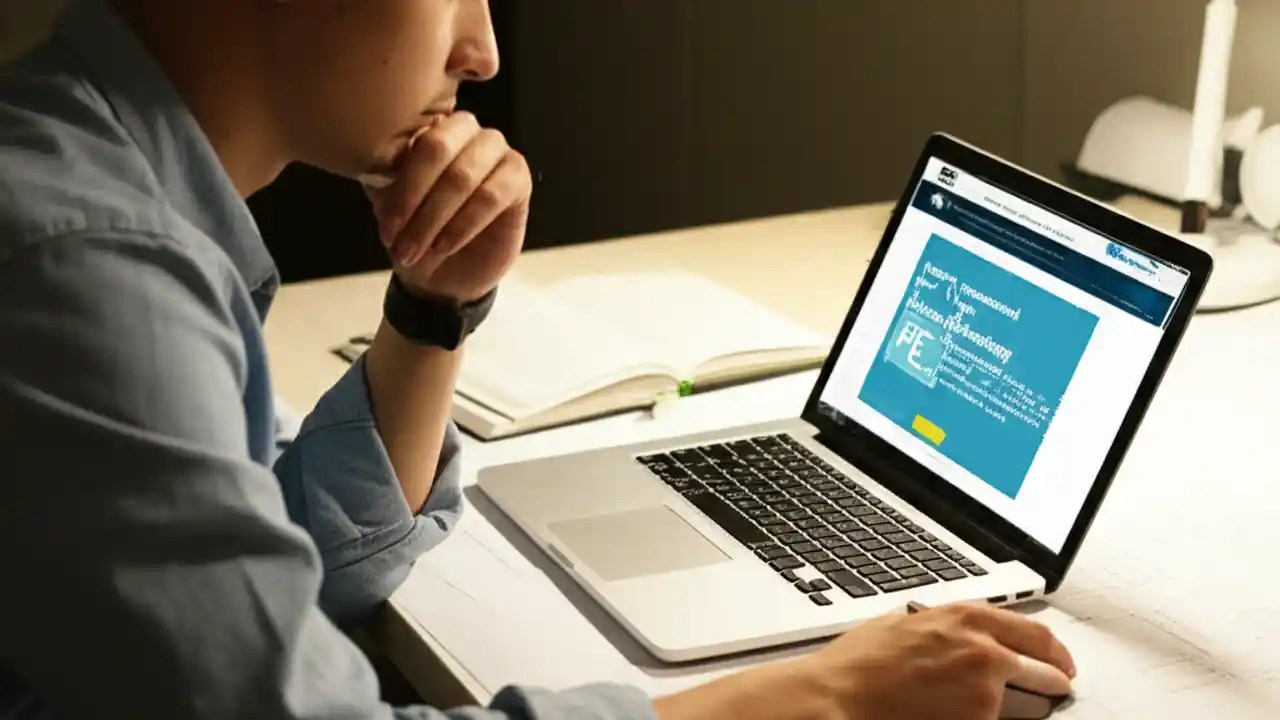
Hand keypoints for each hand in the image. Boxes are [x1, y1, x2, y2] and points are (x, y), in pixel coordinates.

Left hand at [365, 111, 531, 301]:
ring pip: (463, 175)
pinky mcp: (518, 176)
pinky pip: (492, 196)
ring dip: (436, 218)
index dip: (399, 186)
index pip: (409, 138)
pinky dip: (464, 225)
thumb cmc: (414, 230)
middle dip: (415, 200)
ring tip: (419, 250)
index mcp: (427, 125)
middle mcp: (463, 128)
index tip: (387, 228)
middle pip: (438, 147)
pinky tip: (446, 245)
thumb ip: (381, 176)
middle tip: (400, 241)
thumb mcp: (387, 204)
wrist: (444, 275)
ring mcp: (495, 148)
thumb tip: (368, 159)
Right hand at [805, 603, 1075, 719]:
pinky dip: (993, 719)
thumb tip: (951, 634)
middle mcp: (984, 649)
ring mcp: (985, 689)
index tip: (1057, 658)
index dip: (1052, 649)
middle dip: (1055, 677)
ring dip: (1025, 703)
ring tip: (1005, 709)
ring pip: (1027, 699)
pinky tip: (969, 717)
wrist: (840, 696)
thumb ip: (940, 626)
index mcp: (965, 617)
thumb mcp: (903, 624)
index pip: (1032, 630)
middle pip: (1045, 664)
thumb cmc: (859, 664)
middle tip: (1057, 685)